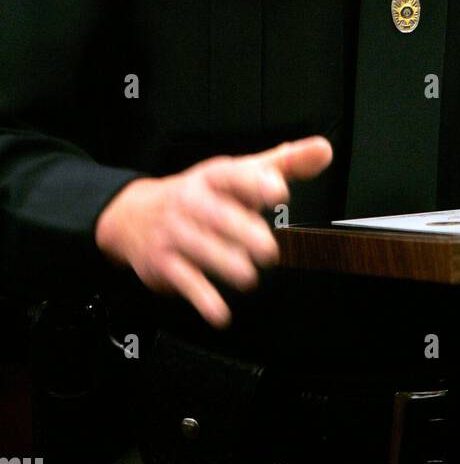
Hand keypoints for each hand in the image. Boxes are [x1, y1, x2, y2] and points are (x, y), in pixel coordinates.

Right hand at [94, 136, 332, 327]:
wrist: (132, 216)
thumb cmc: (199, 194)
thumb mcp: (237, 173)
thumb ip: (283, 164)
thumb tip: (323, 151)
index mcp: (214, 177)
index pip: (234, 175)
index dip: (255, 182)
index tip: (278, 190)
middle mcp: (192, 202)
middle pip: (218, 215)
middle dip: (243, 232)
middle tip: (267, 250)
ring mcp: (176, 234)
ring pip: (201, 249)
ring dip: (225, 264)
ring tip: (248, 275)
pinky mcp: (165, 264)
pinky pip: (184, 281)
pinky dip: (202, 299)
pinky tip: (220, 312)